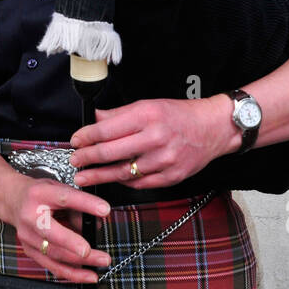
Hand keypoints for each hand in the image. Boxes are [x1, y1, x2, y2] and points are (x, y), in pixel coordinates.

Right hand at [6, 177, 112, 282]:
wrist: (12, 201)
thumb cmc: (38, 194)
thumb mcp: (58, 189)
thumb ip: (78, 205)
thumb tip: (97, 224)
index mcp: (40, 195)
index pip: (64, 198)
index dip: (85, 203)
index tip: (104, 209)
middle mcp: (31, 217)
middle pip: (56, 235)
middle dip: (80, 248)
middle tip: (102, 255)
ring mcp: (28, 236)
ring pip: (54, 255)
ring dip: (79, 265)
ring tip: (99, 265)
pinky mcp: (29, 250)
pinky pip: (51, 265)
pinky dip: (70, 273)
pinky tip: (85, 274)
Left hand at [68, 96, 237, 189]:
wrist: (213, 128)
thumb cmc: (180, 115)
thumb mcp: (148, 105)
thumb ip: (120, 114)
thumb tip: (95, 118)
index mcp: (147, 115)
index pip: (107, 129)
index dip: (86, 137)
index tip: (75, 141)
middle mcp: (155, 137)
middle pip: (111, 152)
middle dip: (87, 159)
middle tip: (74, 162)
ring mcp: (165, 159)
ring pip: (124, 172)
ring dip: (100, 176)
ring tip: (84, 178)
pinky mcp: (172, 176)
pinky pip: (140, 183)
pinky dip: (125, 182)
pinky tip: (113, 179)